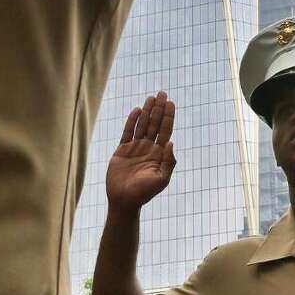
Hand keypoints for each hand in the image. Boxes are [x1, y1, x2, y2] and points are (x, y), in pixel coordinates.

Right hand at [105, 93, 176, 213]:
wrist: (124, 200)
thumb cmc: (145, 193)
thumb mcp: (161, 179)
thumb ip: (168, 161)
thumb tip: (172, 142)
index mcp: (159, 154)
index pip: (165, 131)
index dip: (168, 117)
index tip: (171, 103)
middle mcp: (148, 148)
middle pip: (155, 124)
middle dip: (159, 109)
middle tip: (162, 93)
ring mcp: (135, 148)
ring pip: (142, 125)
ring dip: (147, 111)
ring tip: (151, 97)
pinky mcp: (122, 150)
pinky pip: (127, 132)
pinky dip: (132, 121)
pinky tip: (137, 110)